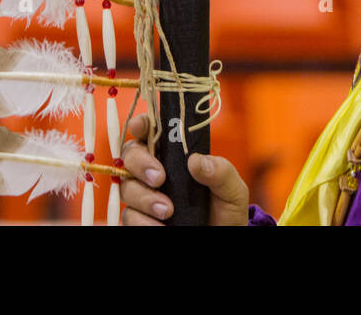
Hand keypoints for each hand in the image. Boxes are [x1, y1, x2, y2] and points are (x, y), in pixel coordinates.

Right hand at [120, 114, 249, 225]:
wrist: (221, 237)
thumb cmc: (225, 209)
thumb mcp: (232, 189)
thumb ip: (220, 172)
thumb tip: (195, 161)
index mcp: (175, 154)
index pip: (151, 131)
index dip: (141, 124)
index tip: (140, 126)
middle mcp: (155, 170)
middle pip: (130, 154)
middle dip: (140, 163)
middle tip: (160, 178)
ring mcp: (145, 195)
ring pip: (127, 187)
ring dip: (144, 197)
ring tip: (168, 211)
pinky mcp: (140, 219)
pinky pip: (129, 216)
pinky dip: (142, 221)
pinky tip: (160, 226)